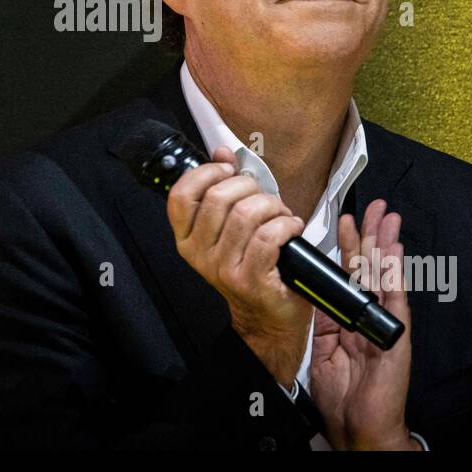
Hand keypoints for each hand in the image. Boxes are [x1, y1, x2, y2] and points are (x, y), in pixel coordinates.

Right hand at [166, 145, 312, 388]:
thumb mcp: (230, 227)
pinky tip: (291, 229)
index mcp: (187, 238)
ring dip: (272, 206)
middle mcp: (199, 254)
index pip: (181, 194)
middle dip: (250, 187)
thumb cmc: (252, 267)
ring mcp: (222, 268)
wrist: (268, 318)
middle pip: (218, 197)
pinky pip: (268, 236)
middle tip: (265, 197)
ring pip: (246, 213)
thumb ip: (223, 188)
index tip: (228, 169)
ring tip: (281, 215)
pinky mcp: (249, 279)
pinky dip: (286, 225)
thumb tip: (222, 152)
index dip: (206, 173)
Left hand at [308, 198, 416, 449]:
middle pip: (370, 266)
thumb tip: (315, 291)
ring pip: (384, 276)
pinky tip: (393, 254)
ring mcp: (385, 322)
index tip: (347, 220)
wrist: (359, 424)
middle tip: (374, 207)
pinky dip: (393, 275)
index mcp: (351, 316)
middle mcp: (369, 315)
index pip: (350, 273)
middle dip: (372, 234)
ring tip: (386, 218)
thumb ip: (324, 319)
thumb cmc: (344, 395)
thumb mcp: (323, 349)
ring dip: (385, 245)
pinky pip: (394, 299)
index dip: (349, 245)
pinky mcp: (395, 334)